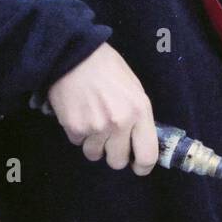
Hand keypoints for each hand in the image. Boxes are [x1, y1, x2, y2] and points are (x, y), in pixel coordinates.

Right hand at [46, 43, 158, 174]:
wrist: (74, 55)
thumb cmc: (108, 68)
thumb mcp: (134, 89)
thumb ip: (139, 116)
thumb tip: (139, 142)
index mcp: (140, 111)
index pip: (147, 155)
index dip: (143, 166)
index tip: (137, 166)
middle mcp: (120, 123)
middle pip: (118, 161)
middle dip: (114, 154)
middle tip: (110, 140)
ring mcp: (95, 127)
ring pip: (95, 155)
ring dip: (94, 144)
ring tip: (92, 122)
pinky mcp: (74, 128)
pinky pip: (78, 143)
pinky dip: (78, 134)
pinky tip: (80, 114)